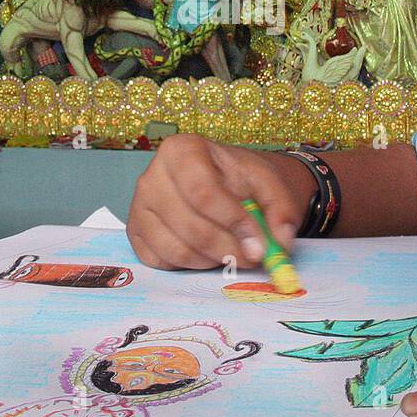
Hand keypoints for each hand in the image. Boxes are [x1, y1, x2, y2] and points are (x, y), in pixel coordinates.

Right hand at [128, 133, 313, 270]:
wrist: (224, 182)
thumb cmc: (241, 179)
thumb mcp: (268, 182)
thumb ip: (281, 209)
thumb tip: (279, 243)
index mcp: (182, 150)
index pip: (203, 192)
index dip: (232, 221)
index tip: (258, 243)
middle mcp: (152, 176)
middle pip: (190, 225)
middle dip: (228, 248)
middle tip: (254, 257)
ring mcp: (139, 206)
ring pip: (176, 249)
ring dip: (212, 260)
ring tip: (234, 253)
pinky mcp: (135, 234)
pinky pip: (161, 262)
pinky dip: (191, 265)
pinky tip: (208, 254)